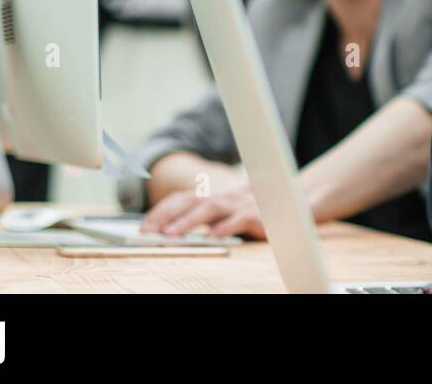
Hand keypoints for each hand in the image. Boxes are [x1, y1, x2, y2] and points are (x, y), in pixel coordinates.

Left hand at [140, 182, 266, 239]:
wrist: (287, 203)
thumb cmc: (248, 212)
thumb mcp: (223, 213)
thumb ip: (201, 217)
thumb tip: (168, 229)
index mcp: (212, 195)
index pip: (181, 198)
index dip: (161, 210)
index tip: (144, 226)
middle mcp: (223, 197)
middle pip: (191, 200)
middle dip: (167, 215)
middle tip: (149, 231)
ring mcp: (239, 204)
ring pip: (211, 208)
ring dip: (189, 221)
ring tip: (172, 234)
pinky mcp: (256, 215)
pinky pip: (239, 219)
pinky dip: (226, 226)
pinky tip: (214, 235)